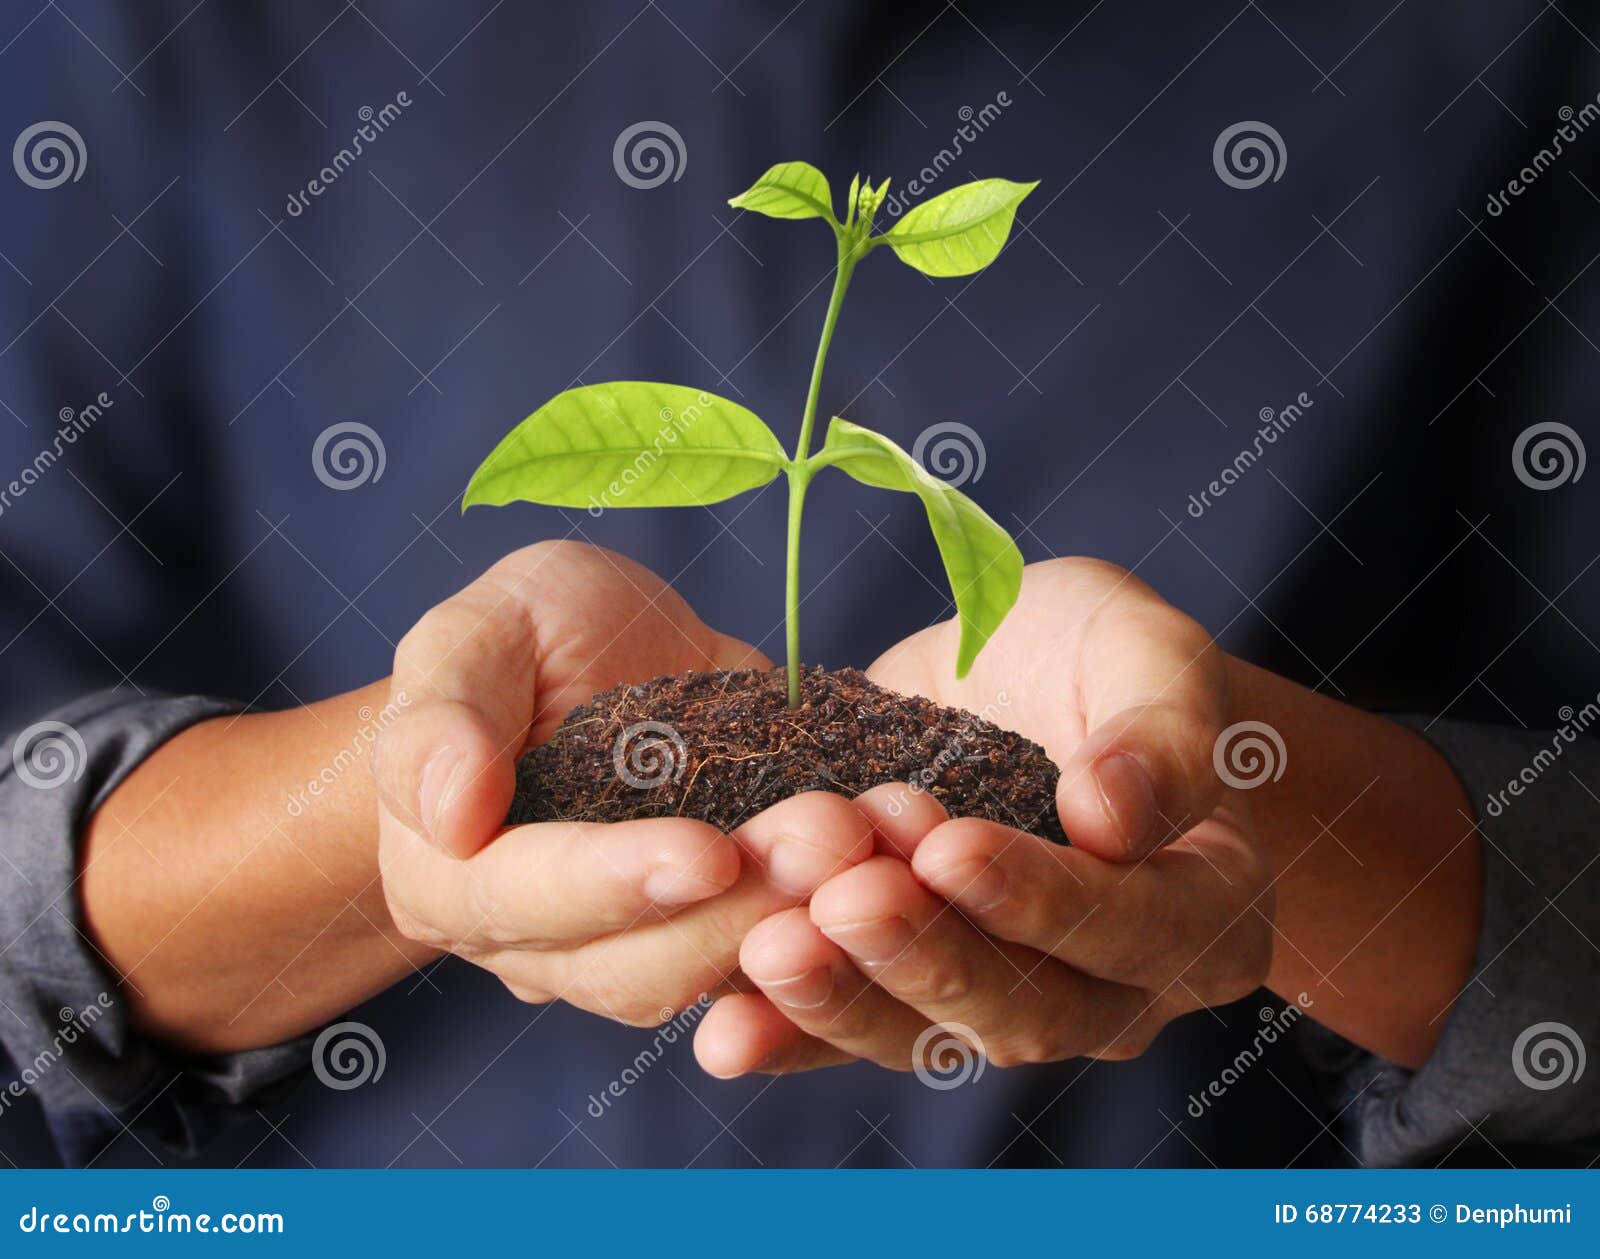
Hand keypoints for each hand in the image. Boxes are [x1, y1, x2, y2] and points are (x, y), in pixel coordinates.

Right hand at [373, 541, 874, 1024]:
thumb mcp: (476, 632)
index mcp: (454, 874)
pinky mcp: (719, 934)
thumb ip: (444, 711)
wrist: (605, 661)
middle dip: (737, 910)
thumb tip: (448, 810)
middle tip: (830, 838)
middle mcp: (542, 942)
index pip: (529, 897)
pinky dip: (834, 922)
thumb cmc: (524, 638)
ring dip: (797, 922)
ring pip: (712, 974)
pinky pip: (774, 955)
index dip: (616, 881)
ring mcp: (635, 950)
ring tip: (872, 846)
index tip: (706, 851)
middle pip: (634, 963)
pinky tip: (899, 862)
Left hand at [694, 558, 1273, 1074]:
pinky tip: (724, 1031)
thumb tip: (1116, 816)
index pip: (1134, 928)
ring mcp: (1007, 1003)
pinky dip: (789, 1037)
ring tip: (771, 947)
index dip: (1042, 898)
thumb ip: (1158, 729)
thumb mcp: (1147, 652)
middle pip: (1028, 1006)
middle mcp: (1115, 988)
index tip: (951, 845)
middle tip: (846, 896)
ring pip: (930, 1036)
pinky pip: (851, 1038)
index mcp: (1205, 912)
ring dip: (847, 997)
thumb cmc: (1102, 659)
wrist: (1020, 676)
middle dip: (928, 954)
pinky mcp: (909, 995)